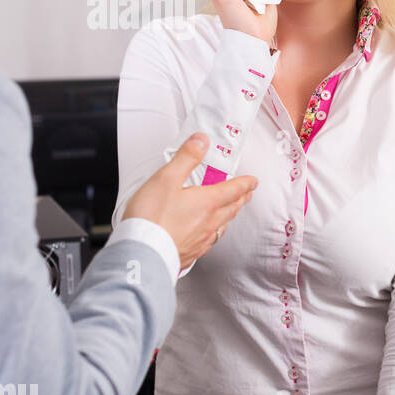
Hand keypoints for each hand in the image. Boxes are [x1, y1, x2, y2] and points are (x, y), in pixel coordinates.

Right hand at [124, 133, 258, 270]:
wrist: (142, 253)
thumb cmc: (151, 218)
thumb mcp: (166, 178)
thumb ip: (186, 157)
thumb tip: (201, 141)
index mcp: (208, 203)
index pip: (234, 190)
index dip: (246, 183)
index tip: (253, 181)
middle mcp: (210, 223)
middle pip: (232, 208)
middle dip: (241, 199)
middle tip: (246, 194)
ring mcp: (202, 240)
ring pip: (223, 226)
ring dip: (230, 215)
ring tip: (230, 211)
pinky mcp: (192, 253)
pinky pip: (210, 241)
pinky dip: (214, 232)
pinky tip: (208, 235)